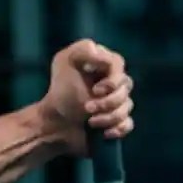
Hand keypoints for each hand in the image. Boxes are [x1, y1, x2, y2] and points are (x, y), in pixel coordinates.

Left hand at [40, 39, 134, 156]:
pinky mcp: (116, 121)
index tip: (95, 90)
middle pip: (126, 87)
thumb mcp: (64, 61)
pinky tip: (105, 133)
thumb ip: (84, 50)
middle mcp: (113, 81)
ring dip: (109, 117)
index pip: (119, 64)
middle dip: (108, 101)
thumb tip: (105, 56)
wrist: (54, 123)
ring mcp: (117, 102)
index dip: (112, 79)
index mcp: (103, 64)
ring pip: (127, 107)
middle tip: (88, 108)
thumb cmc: (60, 91)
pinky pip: (128, 124)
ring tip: (91, 122)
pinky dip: (118, 129)